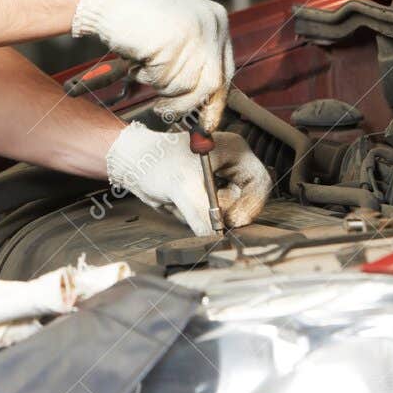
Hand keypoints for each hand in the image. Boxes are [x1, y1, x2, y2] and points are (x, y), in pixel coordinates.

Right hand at [72, 0, 232, 129]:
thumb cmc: (132, 16)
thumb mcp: (174, 32)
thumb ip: (192, 58)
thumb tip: (205, 104)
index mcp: (216, 18)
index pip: (226, 71)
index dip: (214, 100)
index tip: (205, 122)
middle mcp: (212, 24)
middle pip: (212, 84)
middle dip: (187, 104)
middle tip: (164, 111)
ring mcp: (194, 32)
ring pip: (185, 86)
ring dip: (158, 84)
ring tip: (142, 62)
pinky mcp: (174, 42)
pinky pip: (163, 80)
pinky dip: (145, 76)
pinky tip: (137, 55)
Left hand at [104, 124, 271, 237]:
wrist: (132, 165)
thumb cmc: (156, 161)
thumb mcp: (183, 187)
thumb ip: (203, 215)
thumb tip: (216, 240)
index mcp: (235, 152)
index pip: (260, 183)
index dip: (251, 205)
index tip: (232, 220)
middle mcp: (232, 168)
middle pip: (245, 203)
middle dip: (221, 212)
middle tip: (201, 212)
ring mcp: (220, 184)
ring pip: (226, 214)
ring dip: (203, 215)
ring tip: (181, 199)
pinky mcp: (207, 198)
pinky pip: (211, 219)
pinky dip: (194, 217)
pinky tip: (177, 203)